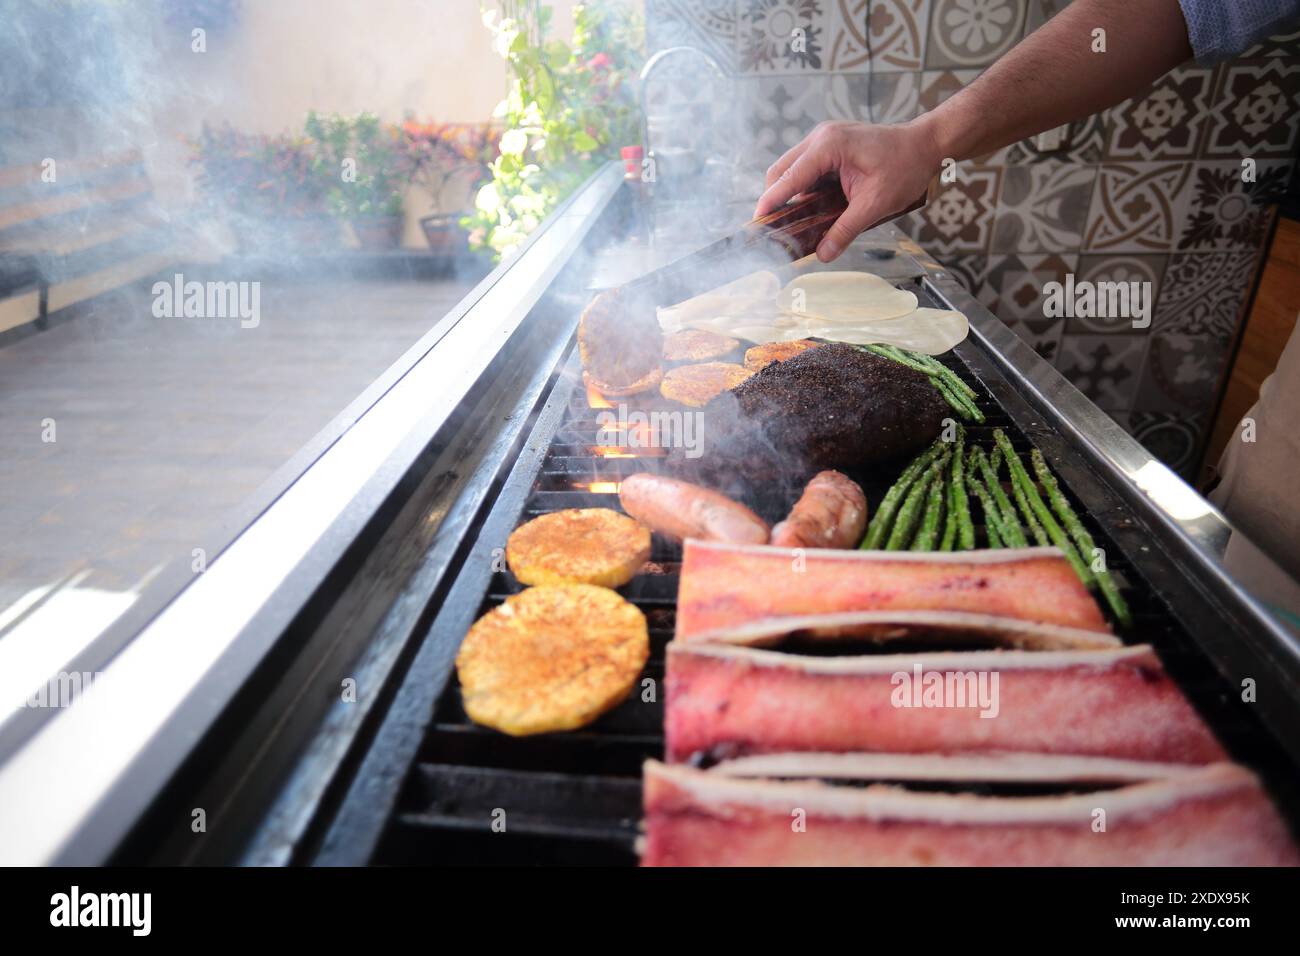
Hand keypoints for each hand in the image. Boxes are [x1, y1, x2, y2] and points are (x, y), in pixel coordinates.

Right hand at [755, 119, 942, 262]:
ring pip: (791, 168)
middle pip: (781, 170)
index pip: (789, 176)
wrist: (926, 145)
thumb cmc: (905, 167)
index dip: (770, 201)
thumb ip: (846, 229)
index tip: (756, 223)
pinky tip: (809, 208)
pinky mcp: (829, 145)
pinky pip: (805, 167)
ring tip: (790, 223)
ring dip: (789, 194)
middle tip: (773, 229)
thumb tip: (823, 254)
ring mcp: (824, 139)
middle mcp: (821, 137)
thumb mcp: (876, 204)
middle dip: (775, 199)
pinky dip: (802, 187)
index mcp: (829, 145)